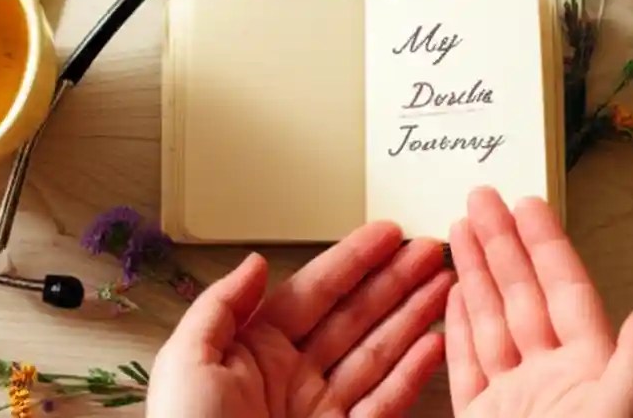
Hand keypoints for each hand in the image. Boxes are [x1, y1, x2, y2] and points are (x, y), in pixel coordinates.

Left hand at [147, 222, 452, 417]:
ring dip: (414, 317)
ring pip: (379, 353)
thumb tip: (256, 262)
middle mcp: (292, 378)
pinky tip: (436, 342)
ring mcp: (322, 411)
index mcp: (253, 352)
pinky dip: (415, 373)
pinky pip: (387, 402)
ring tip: (445, 284)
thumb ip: (221, 306)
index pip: (313, 292)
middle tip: (430, 250)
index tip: (386, 233)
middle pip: (355, 316)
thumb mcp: (186, 362)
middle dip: (395, 281)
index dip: (352, 260)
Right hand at [447, 188, 632, 417]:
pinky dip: (456, 327)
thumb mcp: (620, 411)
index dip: (545, 244)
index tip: (528, 205)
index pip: (565, 291)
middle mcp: (551, 378)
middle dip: (500, 243)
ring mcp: (513, 397)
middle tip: (483, 199)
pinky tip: (454, 294)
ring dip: (476, 273)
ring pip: (490, 321)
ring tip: (461, 229)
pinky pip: (464, 364)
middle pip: (522, 295)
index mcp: (590, 372)